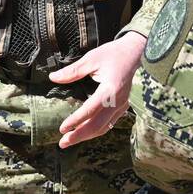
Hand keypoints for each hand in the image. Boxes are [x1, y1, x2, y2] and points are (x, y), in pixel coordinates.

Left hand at [50, 32, 147, 148]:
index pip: (90, 110)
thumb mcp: (92, 58)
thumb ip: (73, 71)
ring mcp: (124, 105)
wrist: (139, 51)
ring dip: (87, 135)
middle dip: (79, 135)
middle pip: (97, 125)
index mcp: (110, 89)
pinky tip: (87, 132)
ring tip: (71, 140)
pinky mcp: (125, 105)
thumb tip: (53, 78)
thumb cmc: (116, 53)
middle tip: (62, 143)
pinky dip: (97, 129)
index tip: (62, 128)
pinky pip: (110, 122)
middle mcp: (118, 101)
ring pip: (105, 127)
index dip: (75, 121)